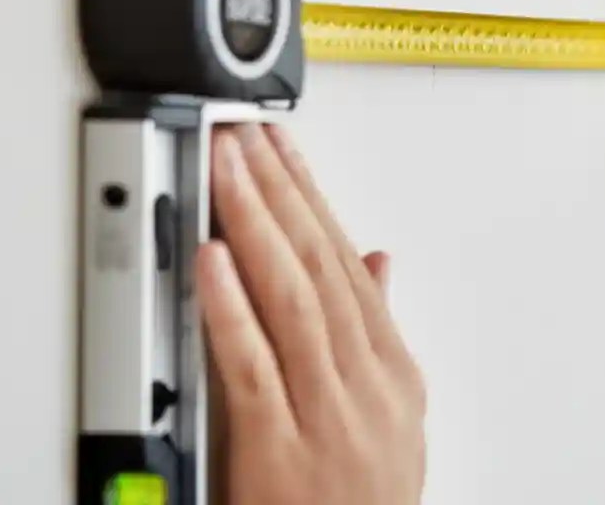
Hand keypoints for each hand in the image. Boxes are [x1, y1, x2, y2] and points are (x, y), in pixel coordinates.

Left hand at [196, 124, 425, 504]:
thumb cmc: (364, 499)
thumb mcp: (393, 414)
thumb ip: (377, 332)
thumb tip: (375, 263)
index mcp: (393, 370)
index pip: (347, 261)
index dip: (311, 195)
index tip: (284, 147)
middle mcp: (365, 385)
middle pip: (320, 266)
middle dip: (279, 190)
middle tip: (246, 136)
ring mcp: (326, 416)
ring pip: (292, 299)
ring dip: (256, 225)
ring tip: (227, 169)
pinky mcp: (279, 451)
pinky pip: (252, 365)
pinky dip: (231, 307)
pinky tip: (211, 259)